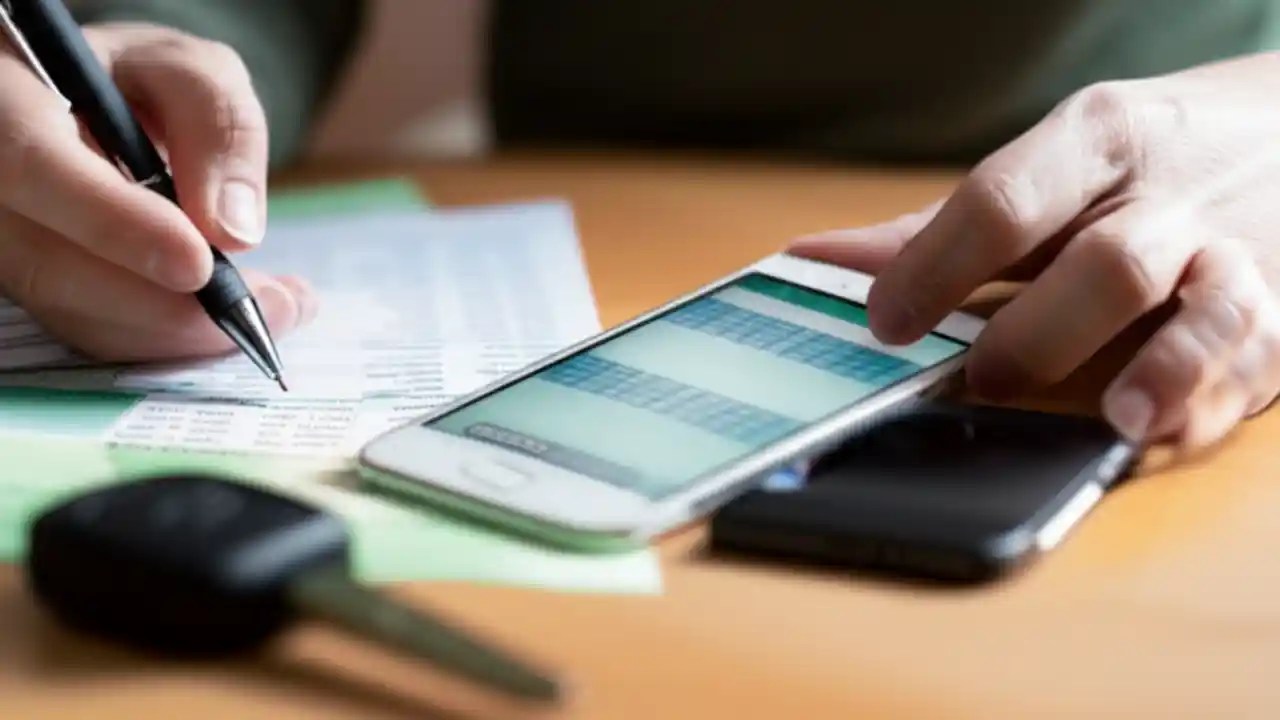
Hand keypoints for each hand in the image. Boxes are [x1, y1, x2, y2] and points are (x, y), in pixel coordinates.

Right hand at [0, 23, 314, 361]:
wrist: (96, 106)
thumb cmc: (139, 81)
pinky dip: (166, 336)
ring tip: (278, 310)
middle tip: (271, 308)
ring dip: (179, 330)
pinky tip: (233, 319)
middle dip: (166, 304)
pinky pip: (89, 327)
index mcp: (7, 100)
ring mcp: (3, 241)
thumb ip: (218, 126)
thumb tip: (232, 229)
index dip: (115, 225)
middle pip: (51, 263)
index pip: (38, 167)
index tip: (197, 265)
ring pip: (73, 309)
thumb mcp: (191, 72)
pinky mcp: (32, 283)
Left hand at [790, 53, 1279, 448]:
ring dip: (1163, 370)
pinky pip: (1252, 361)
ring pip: (1207, 311)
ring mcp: (1233, 255)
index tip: (883, 321)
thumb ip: (937, 228)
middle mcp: (1167, 197)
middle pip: (1107, 264)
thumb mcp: (1047, 169)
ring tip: (1116, 416)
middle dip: (1041, 330)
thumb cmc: (1138, 164)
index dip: (936, 267)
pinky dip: (1208, 401)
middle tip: (982, 377)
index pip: (1005, 202)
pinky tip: (1163, 432)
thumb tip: (810, 262)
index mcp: (1094, 143)